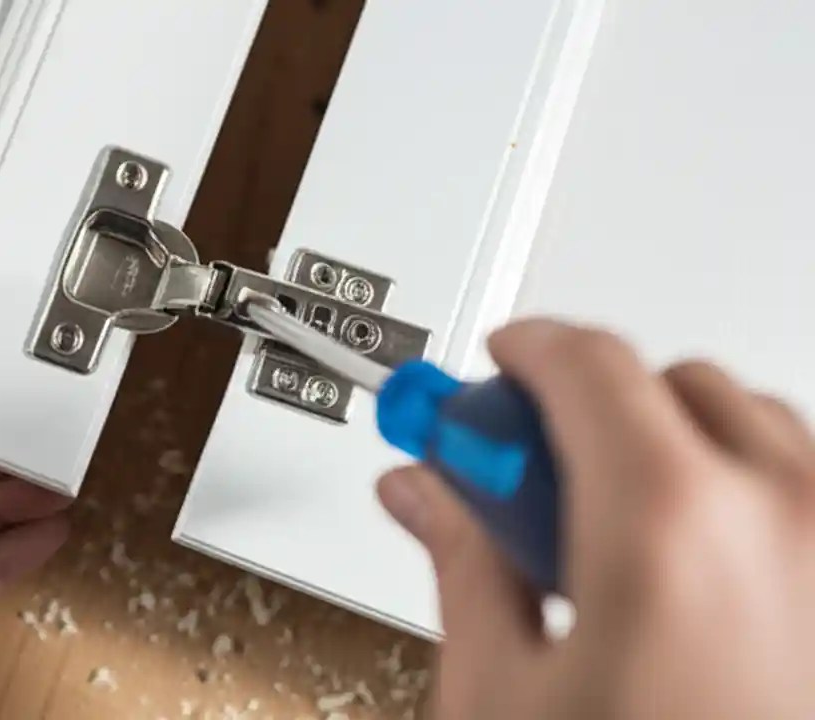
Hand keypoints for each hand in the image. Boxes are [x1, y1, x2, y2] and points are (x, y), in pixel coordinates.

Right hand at [377, 319, 814, 718]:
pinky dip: (745, 501)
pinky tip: (695, 582)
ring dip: (677, 451)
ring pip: (755, 429)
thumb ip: (465, 566)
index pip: (588, 363)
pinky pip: (805, 491)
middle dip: (593, 411)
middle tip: (533, 486)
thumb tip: (426, 493)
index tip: (494, 371)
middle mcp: (783, 520)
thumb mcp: (503, 697)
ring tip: (616, 544)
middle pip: (674, 383)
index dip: (523, 352)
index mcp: (671, 529)